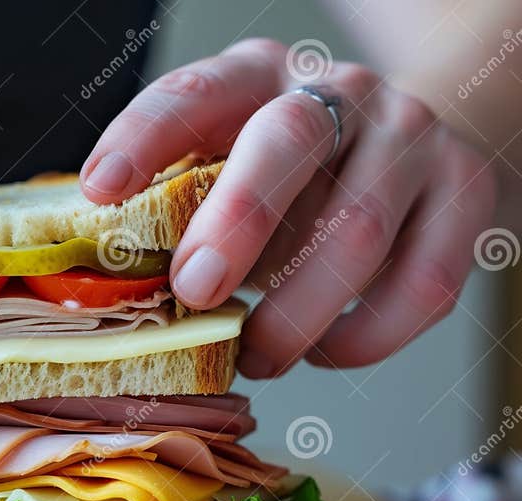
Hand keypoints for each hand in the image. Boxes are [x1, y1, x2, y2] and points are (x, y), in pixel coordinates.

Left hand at [81, 38, 495, 377]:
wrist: (405, 147)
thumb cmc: (285, 174)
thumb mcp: (224, 168)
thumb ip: (177, 208)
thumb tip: (121, 285)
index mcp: (256, 77)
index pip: (193, 95)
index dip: (144, 138)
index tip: (101, 190)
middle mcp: (338, 94)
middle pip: (288, 141)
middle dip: (235, 223)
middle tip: (196, 291)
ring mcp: (411, 137)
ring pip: (357, 230)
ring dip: (295, 314)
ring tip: (257, 356)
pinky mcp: (466, 193)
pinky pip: (423, 284)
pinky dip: (365, 337)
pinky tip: (324, 351)